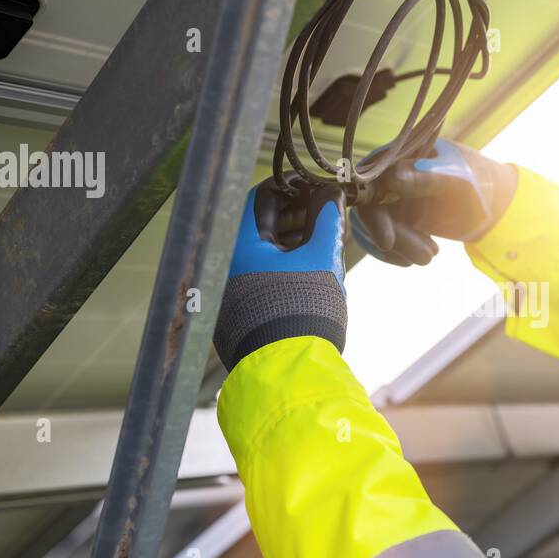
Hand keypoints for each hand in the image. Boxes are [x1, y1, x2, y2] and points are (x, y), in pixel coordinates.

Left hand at [213, 182, 346, 370]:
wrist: (291, 371)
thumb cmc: (303, 312)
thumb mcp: (322, 260)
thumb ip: (327, 223)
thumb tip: (332, 195)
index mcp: (239, 246)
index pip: (258, 198)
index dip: (288, 189)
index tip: (311, 186)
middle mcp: (226, 264)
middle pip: (259, 225)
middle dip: (293, 215)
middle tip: (322, 211)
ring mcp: (229, 290)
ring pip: (260, 252)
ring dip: (290, 241)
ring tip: (321, 240)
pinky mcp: (238, 312)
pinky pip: (258, 275)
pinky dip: (281, 265)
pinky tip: (307, 268)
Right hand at [350, 139, 517, 265]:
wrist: (492, 200)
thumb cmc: (478, 180)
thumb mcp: (456, 178)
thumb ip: (426, 178)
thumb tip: (391, 179)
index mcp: (398, 155)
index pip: (370, 185)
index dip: (373, 215)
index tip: (387, 241)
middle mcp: (386, 176)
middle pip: (371, 212)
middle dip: (394, 238)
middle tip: (426, 257)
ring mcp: (389, 199)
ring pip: (377, 229)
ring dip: (399, 249)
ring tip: (431, 255)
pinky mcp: (396, 219)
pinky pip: (385, 240)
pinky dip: (398, 253)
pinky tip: (419, 257)